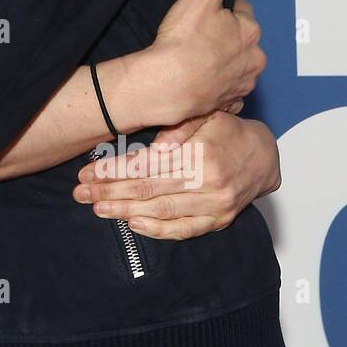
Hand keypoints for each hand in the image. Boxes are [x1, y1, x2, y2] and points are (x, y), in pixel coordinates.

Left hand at [72, 109, 280, 238]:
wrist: (264, 156)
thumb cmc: (227, 131)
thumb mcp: (206, 116)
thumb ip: (180, 127)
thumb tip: (155, 145)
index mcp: (200, 153)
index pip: (147, 165)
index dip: (114, 170)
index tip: (88, 173)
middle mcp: (208, 181)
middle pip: (148, 190)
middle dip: (110, 192)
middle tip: (81, 193)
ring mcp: (214, 204)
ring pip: (161, 212)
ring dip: (125, 211)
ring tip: (98, 208)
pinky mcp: (219, 220)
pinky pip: (183, 230)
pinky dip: (156, 230)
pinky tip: (132, 224)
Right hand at [147, 0, 265, 123]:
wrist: (166, 85)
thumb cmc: (182, 41)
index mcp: (251, 31)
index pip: (241, 12)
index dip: (221, 10)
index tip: (203, 14)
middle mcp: (254, 60)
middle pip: (241, 41)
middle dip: (225, 37)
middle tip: (196, 37)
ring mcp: (242, 85)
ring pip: (236, 66)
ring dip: (222, 62)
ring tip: (195, 60)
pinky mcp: (228, 104)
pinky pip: (228, 91)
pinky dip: (217, 85)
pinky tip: (199, 80)